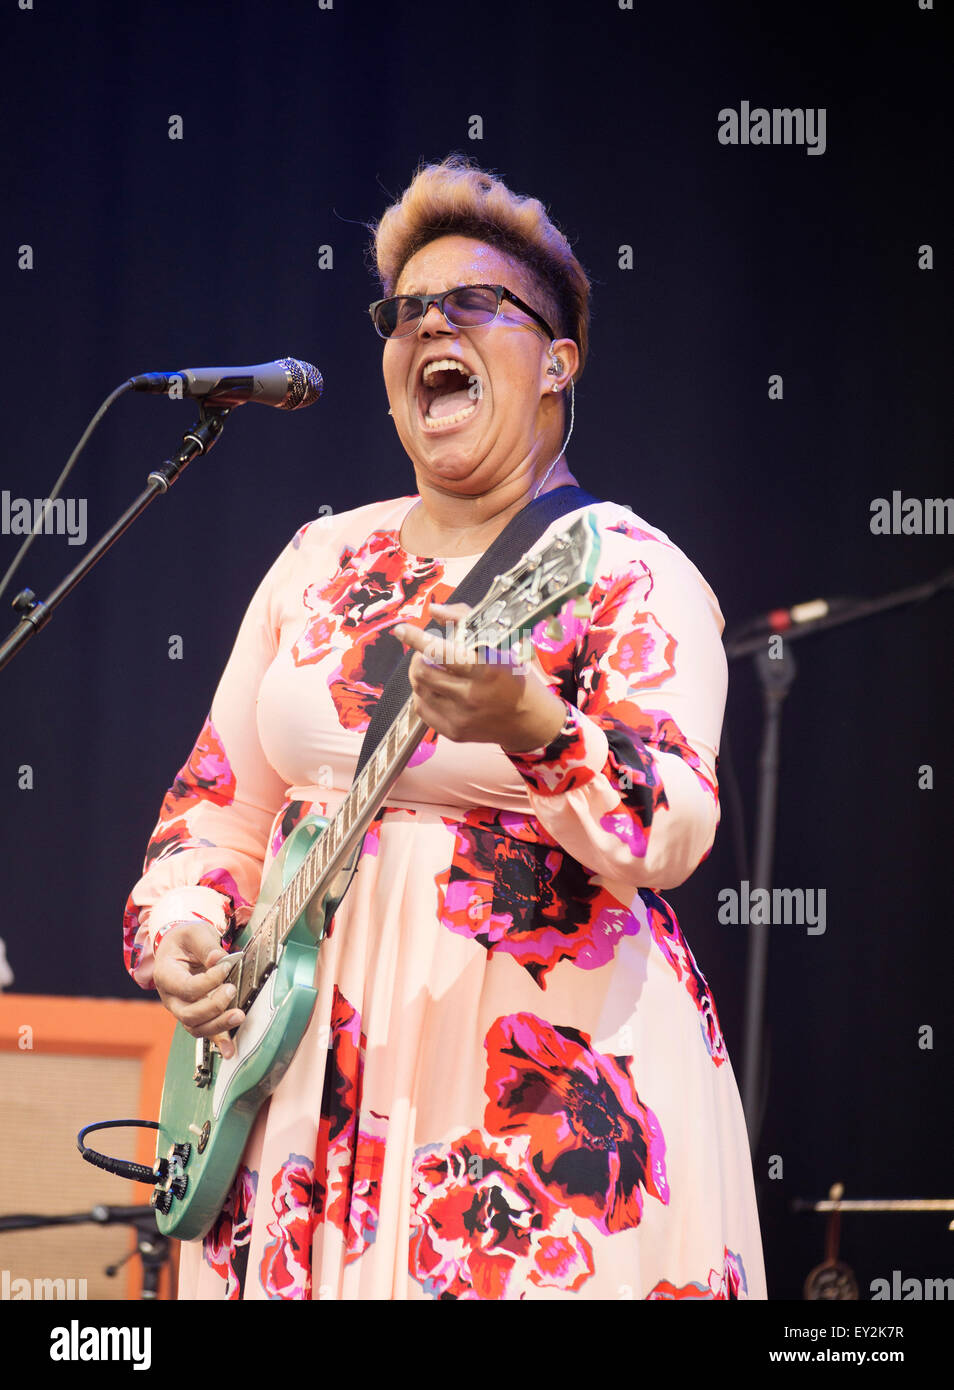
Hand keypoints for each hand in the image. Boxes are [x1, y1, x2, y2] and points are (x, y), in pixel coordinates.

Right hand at [153, 921, 244, 1059]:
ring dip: (219, 1025)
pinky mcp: (194, 1015)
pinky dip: (219, 1041)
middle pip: (188, 1014)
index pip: (185, 987)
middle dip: (213, 1006)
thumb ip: (206, 946)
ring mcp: (181, 1009)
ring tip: (239, 1015)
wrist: (179, 948)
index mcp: (165, 975)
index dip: (207, 981)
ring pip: (196, 1027)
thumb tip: (219, 960)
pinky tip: (230, 1050)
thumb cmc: (185, 940)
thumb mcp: (194, 933)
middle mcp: (170, 997)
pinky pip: (205, 1032)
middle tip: (231, 990)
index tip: (226, 966)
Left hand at [392, 602, 566, 751]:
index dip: (416, 638)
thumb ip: (465, 622)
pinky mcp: (455, 732)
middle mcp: (473, 694)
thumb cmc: (514, 677)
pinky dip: (423, 695)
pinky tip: (436, 690)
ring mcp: (462, 717)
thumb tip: (433, 610)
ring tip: (433, 669)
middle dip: (418, 657)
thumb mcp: (500, 645)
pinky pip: (421, 710)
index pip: (441, 651)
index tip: (401, 629)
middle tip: (427, 653)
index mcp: (487, 668)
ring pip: (419, 690)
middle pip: (423, 671)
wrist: (530, 722)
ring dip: (420, 674)